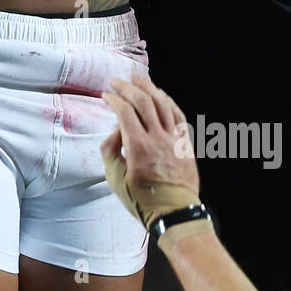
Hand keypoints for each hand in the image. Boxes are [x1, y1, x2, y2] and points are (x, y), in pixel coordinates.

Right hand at [100, 75, 198, 196]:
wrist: (174, 212)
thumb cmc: (143, 199)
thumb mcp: (115, 179)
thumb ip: (110, 152)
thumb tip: (115, 133)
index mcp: (138, 147)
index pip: (125, 111)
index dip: (114, 99)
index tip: (106, 95)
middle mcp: (157, 138)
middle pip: (143, 101)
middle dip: (128, 87)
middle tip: (117, 81)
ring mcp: (174, 139)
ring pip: (162, 103)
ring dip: (148, 88)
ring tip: (138, 78)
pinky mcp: (184, 142)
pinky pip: (177, 114)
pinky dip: (167, 101)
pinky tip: (160, 95)